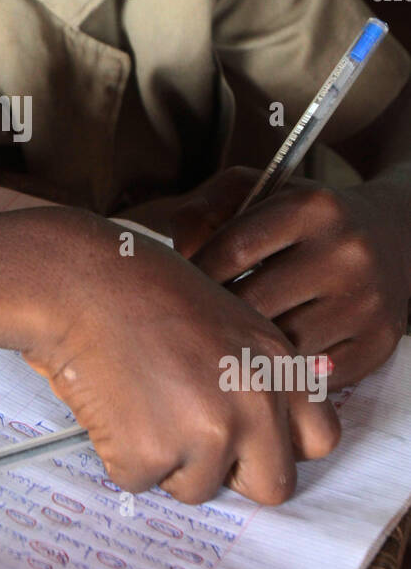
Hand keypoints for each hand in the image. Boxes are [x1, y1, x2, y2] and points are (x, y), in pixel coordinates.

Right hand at [21, 209, 339, 506]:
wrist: (75, 281)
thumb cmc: (137, 286)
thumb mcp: (224, 316)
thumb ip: (252, 370)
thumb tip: (255, 428)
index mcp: (276, 363)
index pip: (320, 440)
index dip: (280, 446)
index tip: (249, 438)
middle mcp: (253, 403)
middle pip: (271, 486)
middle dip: (230, 472)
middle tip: (187, 435)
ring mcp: (205, 433)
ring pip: (197, 489)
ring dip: (165, 461)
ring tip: (137, 402)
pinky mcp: (151, 454)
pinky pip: (138, 481)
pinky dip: (118, 454)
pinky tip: (108, 403)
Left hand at [177, 170, 408, 388]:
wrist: (393, 232)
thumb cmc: (305, 219)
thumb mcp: (257, 191)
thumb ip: (204, 211)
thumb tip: (181, 255)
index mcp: (312, 208)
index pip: (230, 251)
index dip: (194, 275)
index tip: (180, 286)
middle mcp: (346, 253)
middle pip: (253, 304)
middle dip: (216, 316)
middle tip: (196, 322)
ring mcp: (366, 302)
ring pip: (281, 348)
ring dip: (249, 349)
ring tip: (230, 341)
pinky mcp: (378, 343)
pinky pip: (312, 377)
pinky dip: (285, 374)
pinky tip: (270, 360)